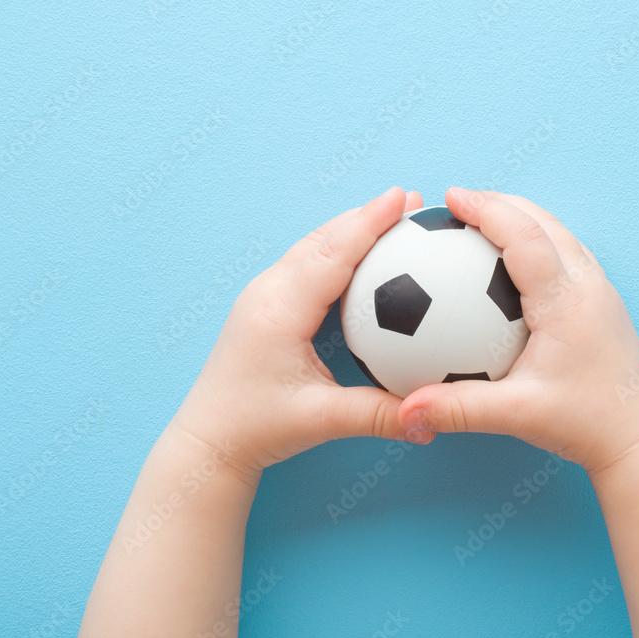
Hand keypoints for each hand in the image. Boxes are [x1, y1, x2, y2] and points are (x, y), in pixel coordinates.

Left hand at [172, 186, 425, 476]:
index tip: (402, 196)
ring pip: (312, 247)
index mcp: (280, 312)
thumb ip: (378, 415)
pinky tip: (365, 261)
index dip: (369, 221)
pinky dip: (338, 252)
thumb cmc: (256, 428)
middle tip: (413, 202)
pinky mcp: (264, 306)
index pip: (332, 255)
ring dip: (351, 230)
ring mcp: (261, 296)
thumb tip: (429, 419)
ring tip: (394, 219)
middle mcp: (267, 293)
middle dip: (367, 215)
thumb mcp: (322, 421)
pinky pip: (305, 265)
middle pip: (323, 239)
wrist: (209, 440)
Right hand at [398, 188, 638, 474]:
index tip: (452, 197)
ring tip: (482, 222)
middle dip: (500, 203)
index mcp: (567, 301)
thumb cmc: (586, 425)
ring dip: (522, 219)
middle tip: (458, 201)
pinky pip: (567, 257)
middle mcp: (589, 286)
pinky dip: (536, 245)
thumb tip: (406, 409)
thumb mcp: (517, 416)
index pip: (525, 237)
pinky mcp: (604, 305)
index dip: (487, 209)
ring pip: (560, 235)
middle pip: (544, 222)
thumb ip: (458, 409)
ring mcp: (601, 293)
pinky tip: (509, 266)